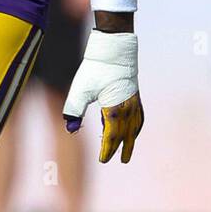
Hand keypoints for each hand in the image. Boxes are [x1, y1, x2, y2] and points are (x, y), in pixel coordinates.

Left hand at [63, 30, 143, 163]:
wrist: (114, 50)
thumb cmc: (95, 69)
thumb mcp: (81, 90)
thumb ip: (75, 110)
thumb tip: (71, 129)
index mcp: (114, 109)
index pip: (111, 136)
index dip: (107, 150)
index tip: (103, 160)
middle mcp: (128, 108)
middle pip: (125, 134)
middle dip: (121, 148)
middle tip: (120, 161)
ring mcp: (134, 101)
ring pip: (135, 126)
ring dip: (131, 139)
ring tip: (127, 150)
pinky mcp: (136, 95)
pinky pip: (140, 116)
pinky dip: (137, 126)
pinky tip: (134, 129)